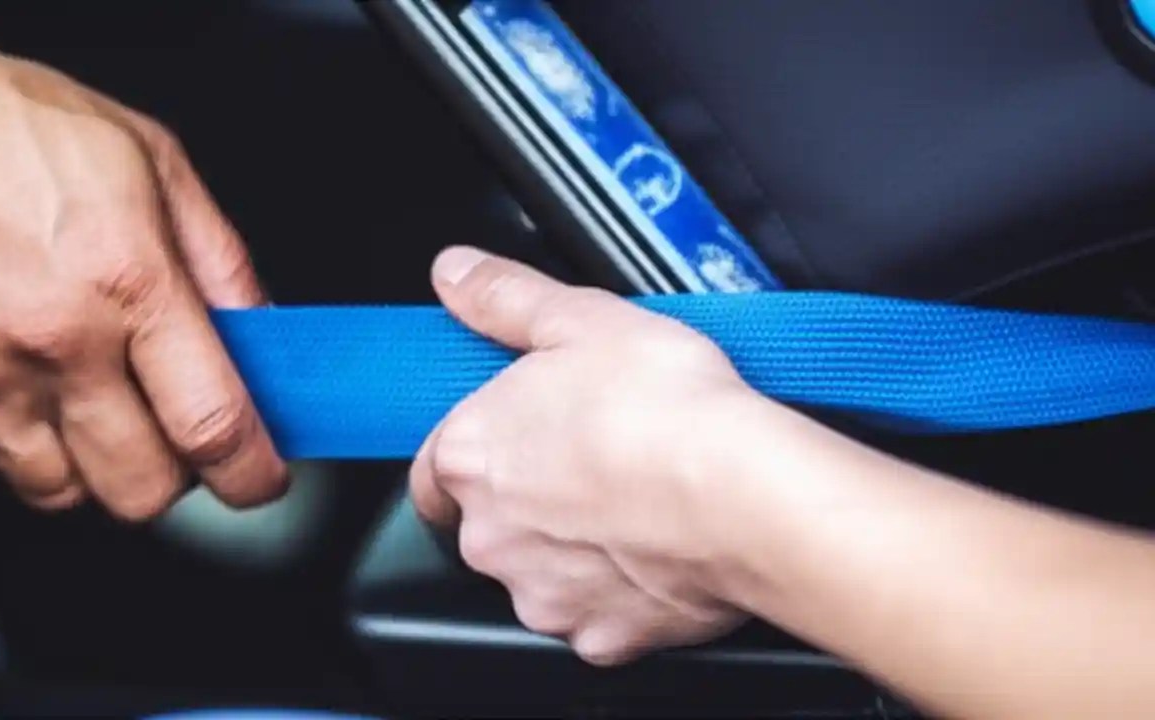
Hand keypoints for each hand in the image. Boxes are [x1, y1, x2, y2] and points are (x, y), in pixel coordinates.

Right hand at [0, 1, 286, 518]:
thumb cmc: (5, 126)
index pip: (211, 423)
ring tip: (89, 396)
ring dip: (93, 464)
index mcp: (123, 279)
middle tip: (173, 429)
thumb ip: (221, 263)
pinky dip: (17, 446)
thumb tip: (264, 338)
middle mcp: (48, 342)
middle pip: (140, 490)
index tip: (261, 478)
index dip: (251, 472)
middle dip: (174, 473)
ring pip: (62, 494)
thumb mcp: (152, 163)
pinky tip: (22, 384)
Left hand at [411, 247, 756, 665]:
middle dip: (533, 502)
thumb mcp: (579, 318)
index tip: (515, 445)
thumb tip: (455, 273)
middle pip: (492, 525)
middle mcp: (491, 536)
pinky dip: (622, 593)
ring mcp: (543, 594)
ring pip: (544, 574)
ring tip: (637, 505)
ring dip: (575, 550)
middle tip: (595, 463)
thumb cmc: (664, 407)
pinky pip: (600, 617)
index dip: (474, 456)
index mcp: (472, 457)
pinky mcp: (601, 636)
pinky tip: (661, 553)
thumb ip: (505, 296)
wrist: (744, 492)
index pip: (434, 471)